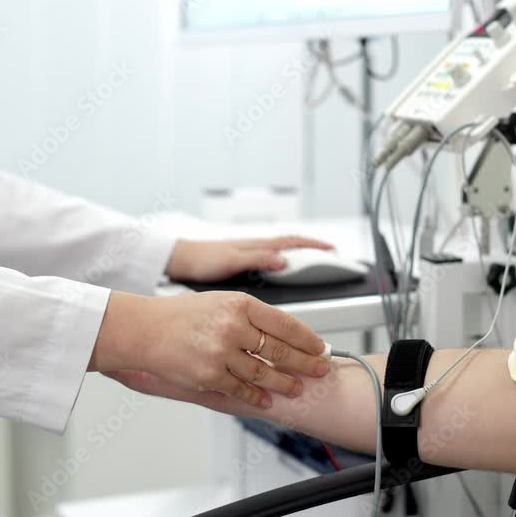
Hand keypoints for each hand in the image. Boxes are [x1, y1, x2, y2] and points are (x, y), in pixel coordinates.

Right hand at [89, 291, 329, 408]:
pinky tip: (267, 399)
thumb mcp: (221, 302)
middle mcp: (233, 327)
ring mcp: (221, 353)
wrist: (142, 329)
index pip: (286, 324)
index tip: (320, 348)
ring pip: (264, 373)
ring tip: (297, 387)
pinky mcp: (209, 375)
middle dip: (306, 363)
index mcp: (240, 304)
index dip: (307, 339)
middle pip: (280, 350)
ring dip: (285, 383)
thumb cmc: (181, 315)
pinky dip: (257, 396)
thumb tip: (283, 334)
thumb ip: (251, 316)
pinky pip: (241, 390)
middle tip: (321, 369)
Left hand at [165, 236, 333, 282]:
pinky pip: (273, 262)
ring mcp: (252, 255)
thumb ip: (259, 259)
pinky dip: (286, 265)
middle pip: (294, 247)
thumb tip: (284, 260)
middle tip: (334, 258)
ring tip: (317, 265)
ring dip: (302, 257)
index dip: (315, 246)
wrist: (181, 261)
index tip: (334, 250)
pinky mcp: (245, 264)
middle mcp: (258, 248)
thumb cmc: (203, 259)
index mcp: (259, 246)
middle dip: (314, 250)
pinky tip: (287, 275)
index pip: (295, 242)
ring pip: (285, 254)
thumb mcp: (232, 261)